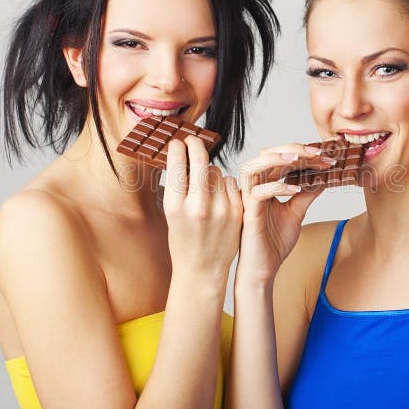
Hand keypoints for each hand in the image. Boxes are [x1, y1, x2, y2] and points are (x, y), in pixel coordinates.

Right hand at [163, 137, 242, 280]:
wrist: (202, 269)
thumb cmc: (182, 239)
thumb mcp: (171, 213)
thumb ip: (177, 186)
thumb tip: (180, 153)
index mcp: (176, 206)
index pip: (177, 164)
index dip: (177, 147)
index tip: (177, 141)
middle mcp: (198, 207)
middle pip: (200, 160)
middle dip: (195, 145)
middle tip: (192, 139)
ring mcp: (221, 210)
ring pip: (216, 171)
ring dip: (209, 170)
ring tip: (203, 185)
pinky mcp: (237, 212)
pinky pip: (230, 183)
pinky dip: (223, 184)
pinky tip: (217, 197)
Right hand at [238, 144, 334, 285]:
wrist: (263, 269)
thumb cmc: (274, 242)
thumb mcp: (297, 212)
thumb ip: (306, 194)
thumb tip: (323, 177)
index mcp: (265, 184)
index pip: (281, 159)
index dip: (304, 154)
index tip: (328, 158)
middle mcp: (255, 187)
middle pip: (267, 154)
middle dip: (294, 150)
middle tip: (319, 153)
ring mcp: (249, 198)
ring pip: (254, 166)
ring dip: (277, 158)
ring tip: (301, 158)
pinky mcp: (249, 213)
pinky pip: (258, 192)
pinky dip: (277, 187)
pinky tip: (296, 189)